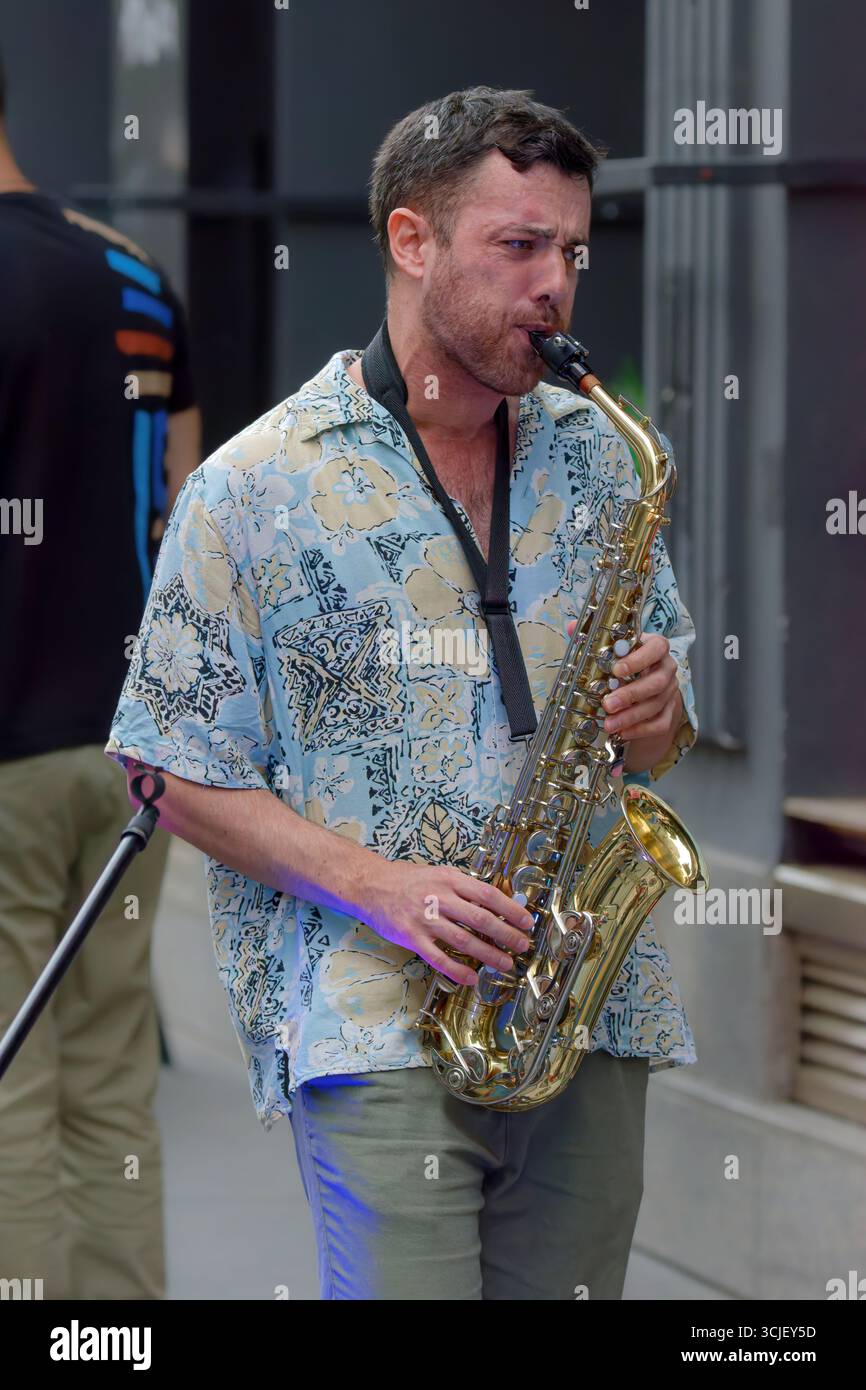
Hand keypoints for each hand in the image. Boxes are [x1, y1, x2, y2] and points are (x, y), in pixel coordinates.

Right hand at [354, 859, 534, 987]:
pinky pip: (438, 958)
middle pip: (481, 919)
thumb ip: (464, 888)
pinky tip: (471, 979)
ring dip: (488, 955)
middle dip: (506, 935)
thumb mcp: (440, 874)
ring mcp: (425, 919)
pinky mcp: (411, 938)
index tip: (527, 922)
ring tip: (504, 964)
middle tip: (522, 946)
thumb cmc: (408, 880)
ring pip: (464, 941)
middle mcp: (440, 898)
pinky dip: (457, 971)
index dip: (511, 910)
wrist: (371, 886)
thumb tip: (495, 904)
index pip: (488, 895)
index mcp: (450, 879)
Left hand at [566, 625, 682, 749]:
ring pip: (656, 704)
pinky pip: (660, 723)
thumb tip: (573, 626)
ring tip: (609, 723)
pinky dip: (641, 730)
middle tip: (608, 704)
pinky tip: (623, 732)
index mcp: (655, 648)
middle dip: (631, 694)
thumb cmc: (625, 664)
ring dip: (631, 716)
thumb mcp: (611, 650)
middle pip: (656, 681)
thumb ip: (595, 638)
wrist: (643, 687)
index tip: (617, 669)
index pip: (657, 648)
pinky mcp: (669, 711)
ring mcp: (670, 691)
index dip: (639, 659)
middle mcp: (666, 668)